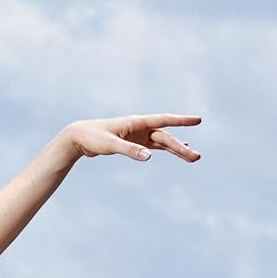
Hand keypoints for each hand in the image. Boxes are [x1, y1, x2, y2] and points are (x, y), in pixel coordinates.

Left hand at [62, 113, 202, 164]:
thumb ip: (130, 150)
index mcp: (136, 122)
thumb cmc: (93, 138)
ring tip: (194, 157)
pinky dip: (168, 148)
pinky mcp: (135, 142)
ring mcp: (138, 134)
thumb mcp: (110, 145)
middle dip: (181, 147)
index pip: (163, 120)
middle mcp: (140, 127)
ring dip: (178, 149)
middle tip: (197, 157)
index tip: (197, 120)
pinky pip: (156, 145)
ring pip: (163, 142)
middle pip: (166, 137)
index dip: (181, 121)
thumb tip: (149, 156)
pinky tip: (179, 150)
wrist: (79, 137)